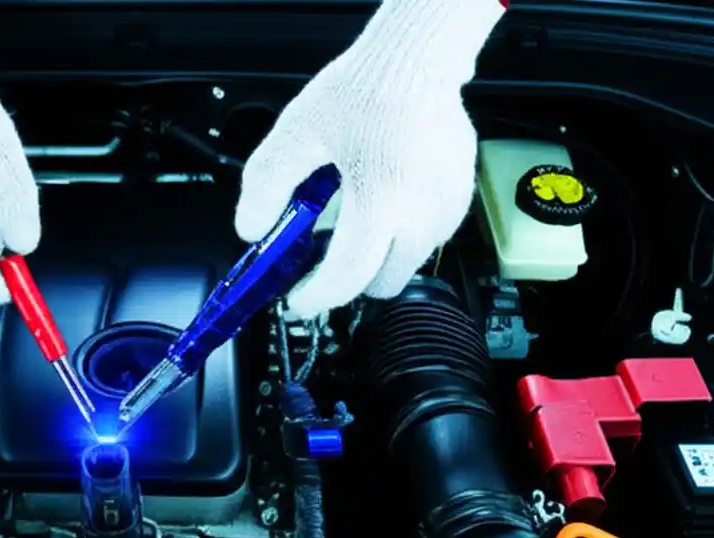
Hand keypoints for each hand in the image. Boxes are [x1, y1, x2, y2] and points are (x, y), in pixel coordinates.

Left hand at [236, 0, 504, 320]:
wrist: (414, 61)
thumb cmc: (364, 90)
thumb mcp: (296, 135)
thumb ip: (266, 187)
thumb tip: (252, 230)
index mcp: (380, 199)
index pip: (347, 277)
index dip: (317, 297)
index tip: (299, 300)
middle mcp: (422, 211)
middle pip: (383, 282)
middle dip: (350, 280)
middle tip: (323, 260)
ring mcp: (447, 206)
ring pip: (409, 262)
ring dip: (379, 255)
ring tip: (354, 220)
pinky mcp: (460, 196)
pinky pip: (429, 236)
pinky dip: (403, 232)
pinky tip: (382, 203)